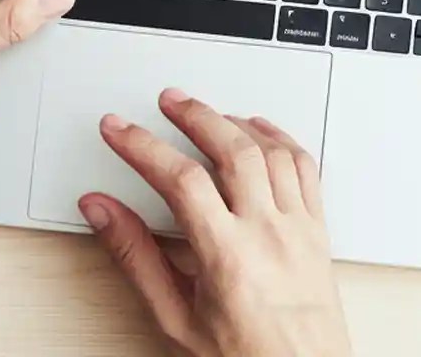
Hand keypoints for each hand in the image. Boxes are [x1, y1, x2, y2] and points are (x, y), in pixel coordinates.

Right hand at [79, 89, 350, 356]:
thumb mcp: (174, 318)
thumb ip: (135, 257)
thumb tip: (102, 212)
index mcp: (228, 257)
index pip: (180, 180)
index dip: (142, 146)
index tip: (118, 130)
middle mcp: (268, 235)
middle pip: (232, 149)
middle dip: (194, 115)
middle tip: (166, 101)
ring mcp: (298, 229)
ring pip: (271, 151)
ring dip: (236, 121)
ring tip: (207, 111)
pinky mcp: (318, 232)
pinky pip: (305, 168)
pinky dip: (281, 139)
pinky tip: (262, 131)